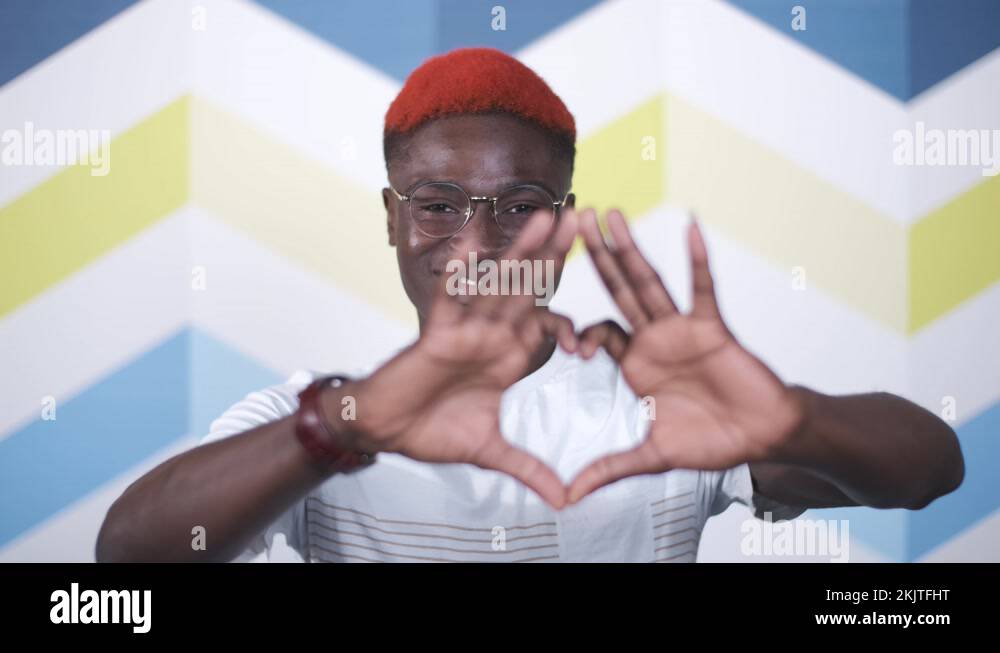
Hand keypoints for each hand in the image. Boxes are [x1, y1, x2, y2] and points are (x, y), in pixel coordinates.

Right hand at [338, 208, 579, 508]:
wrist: (385, 431)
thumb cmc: (432, 432)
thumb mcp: (490, 452)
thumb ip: (528, 469)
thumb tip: (563, 500)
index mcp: (509, 357)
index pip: (547, 326)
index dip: (572, 329)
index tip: (588, 348)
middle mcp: (492, 336)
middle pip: (531, 289)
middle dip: (555, 257)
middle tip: (581, 220)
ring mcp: (466, 330)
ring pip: (499, 283)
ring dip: (522, 251)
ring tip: (547, 218)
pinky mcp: (436, 333)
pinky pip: (450, 298)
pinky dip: (460, 274)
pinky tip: (473, 244)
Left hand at [566, 209, 805, 503]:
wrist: (762, 436)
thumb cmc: (712, 441)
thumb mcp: (652, 455)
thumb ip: (610, 469)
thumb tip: (569, 497)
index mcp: (635, 363)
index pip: (597, 332)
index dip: (578, 330)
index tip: (569, 342)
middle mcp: (653, 338)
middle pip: (615, 291)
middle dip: (592, 258)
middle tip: (571, 220)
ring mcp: (681, 328)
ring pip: (649, 282)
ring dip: (629, 248)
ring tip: (609, 214)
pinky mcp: (712, 325)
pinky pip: (703, 287)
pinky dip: (697, 260)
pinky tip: (688, 226)